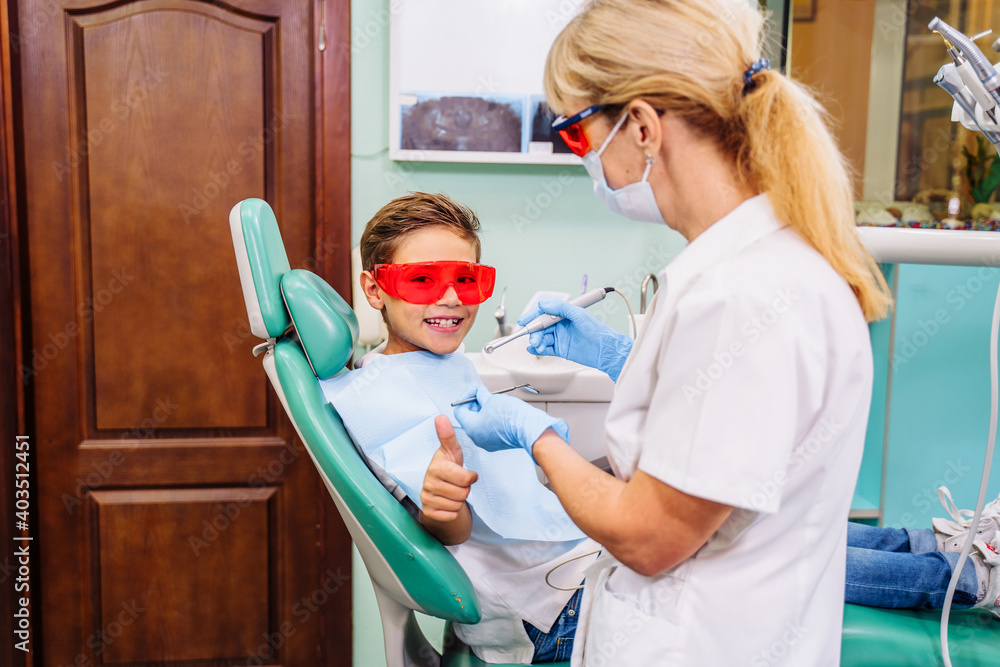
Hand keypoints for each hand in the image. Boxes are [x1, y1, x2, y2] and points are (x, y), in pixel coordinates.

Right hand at [421, 416, 477, 522]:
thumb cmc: (448, 468)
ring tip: (453, 491)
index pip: (464, 479)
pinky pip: (450, 515)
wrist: (437, 491)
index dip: (471, 478)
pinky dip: (453, 511)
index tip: (468, 474)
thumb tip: (440, 417)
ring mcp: (426, 498)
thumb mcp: (451, 451)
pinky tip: (448, 502)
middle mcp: (428, 482)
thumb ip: (448, 435)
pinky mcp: (427, 512)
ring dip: (459, 500)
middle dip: (465, 489)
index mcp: (436, 466)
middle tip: (458, 484)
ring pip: (457, 505)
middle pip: (463, 493)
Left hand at [453, 387, 568, 458]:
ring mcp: (487, 442)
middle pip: (469, 417)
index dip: (466, 397)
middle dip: (476, 404)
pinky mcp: (496, 443)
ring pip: (479, 423)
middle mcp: (476, 437)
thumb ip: (481, 396)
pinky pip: (489, 430)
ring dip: (484, 411)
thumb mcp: (491, 399)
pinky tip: (500, 412)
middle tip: (484, 394)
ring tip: (494, 403)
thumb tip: (479, 394)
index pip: (459, 410)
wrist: (528, 428)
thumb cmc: (511, 415)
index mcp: (471, 427)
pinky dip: (491, 420)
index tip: (474, 390)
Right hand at [519, 299, 632, 380]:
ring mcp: (561, 338)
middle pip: (541, 327)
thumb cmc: (597, 330)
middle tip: (534, 338)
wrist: (605, 349)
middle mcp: (561, 325)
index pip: (544, 313)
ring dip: (537, 341)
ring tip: (538, 346)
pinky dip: (538, 349)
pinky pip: (546, 349)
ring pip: (542, 338)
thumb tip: (543, 304)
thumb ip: (560, 307)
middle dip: (534, 332)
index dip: (532, 316)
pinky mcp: (562, 349)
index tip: (523, 321)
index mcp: (564, 315)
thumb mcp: (578, 314)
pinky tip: (534, 349)